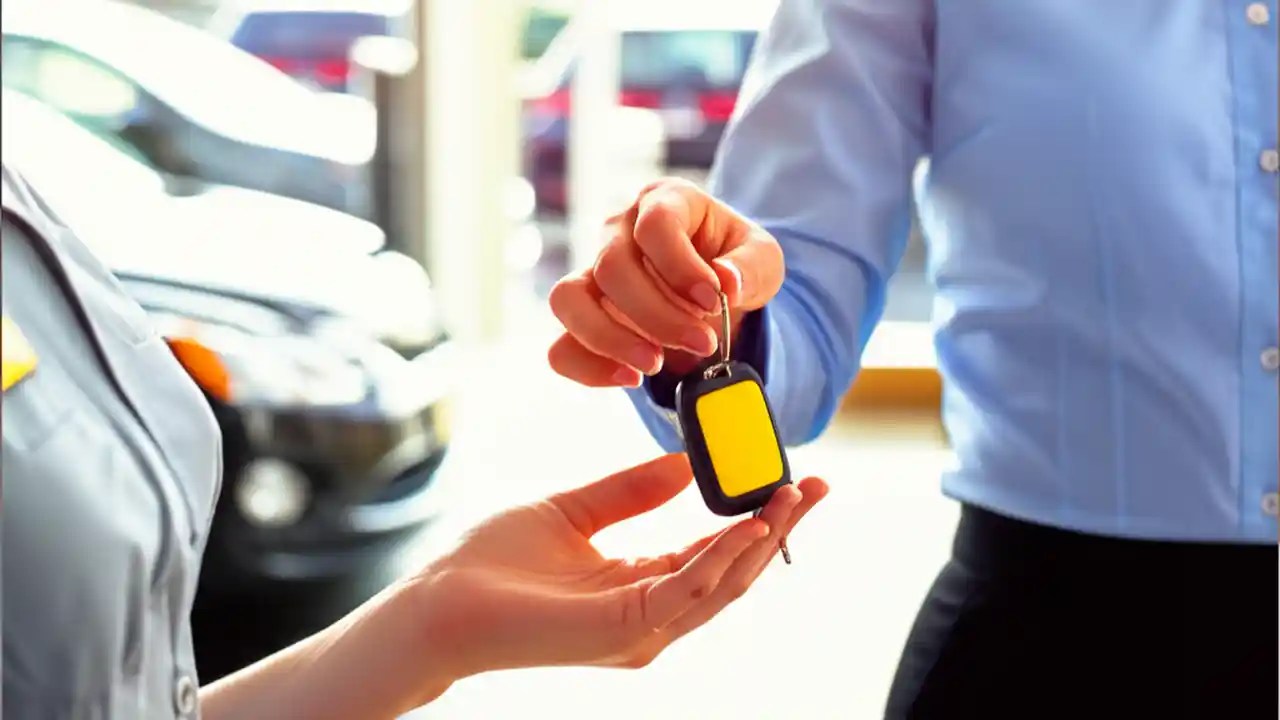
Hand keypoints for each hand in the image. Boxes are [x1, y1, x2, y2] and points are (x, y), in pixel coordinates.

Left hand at [409, 453, 826, 683]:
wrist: (441, 600)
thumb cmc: (494, 563)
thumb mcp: (574, 511)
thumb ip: (629, 492)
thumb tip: (686, 462)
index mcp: (640, 585)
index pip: (716, 551)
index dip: (758, 517)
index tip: (793, 480)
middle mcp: (650, 614)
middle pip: (734, 572)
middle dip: (778, 529)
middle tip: (815, 485)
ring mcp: (639, 629)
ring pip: (721, 587)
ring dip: (761, 542)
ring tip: (792, 498)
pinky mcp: (621, 630)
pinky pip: (685, 594)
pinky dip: (720, 561)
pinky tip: (745, 527)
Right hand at [548, 178, 784, 386]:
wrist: (714, 296)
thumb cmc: (733, 265)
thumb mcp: (762, 259)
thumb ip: (749, 267)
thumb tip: (725, 282)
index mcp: (663, 202)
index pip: (654, 224)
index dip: (681, 266)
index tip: (712, 300)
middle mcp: (617, 231)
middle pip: (612, 267)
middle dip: (658, 315)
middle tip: (702, 344)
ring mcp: (592, 273)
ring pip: (569, 300)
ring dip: (611, 339)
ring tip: (653, 365)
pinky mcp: (583, 319)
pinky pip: (561, 346)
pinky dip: (590, 368)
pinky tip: (631, 378)